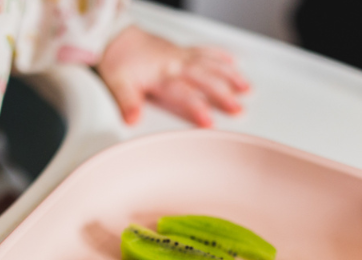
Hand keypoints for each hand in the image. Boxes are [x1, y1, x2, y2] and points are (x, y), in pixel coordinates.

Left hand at [96, 26, 249, 127]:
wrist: (114, 36)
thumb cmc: (118, 60)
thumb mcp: (117, 83)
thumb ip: (127, 103)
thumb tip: (132, 120)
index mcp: (161, 74)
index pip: (183, 93)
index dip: (196, 108)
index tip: (209, 121)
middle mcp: (175, 63)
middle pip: (204, 78)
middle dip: (223, 94)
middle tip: (239, 109)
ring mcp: (181, 55)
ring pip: (210, 63)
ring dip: (230, 76)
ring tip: (246, 89)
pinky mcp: (182, 50)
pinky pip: (205, 51)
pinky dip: (221, 56)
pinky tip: (233, 64)